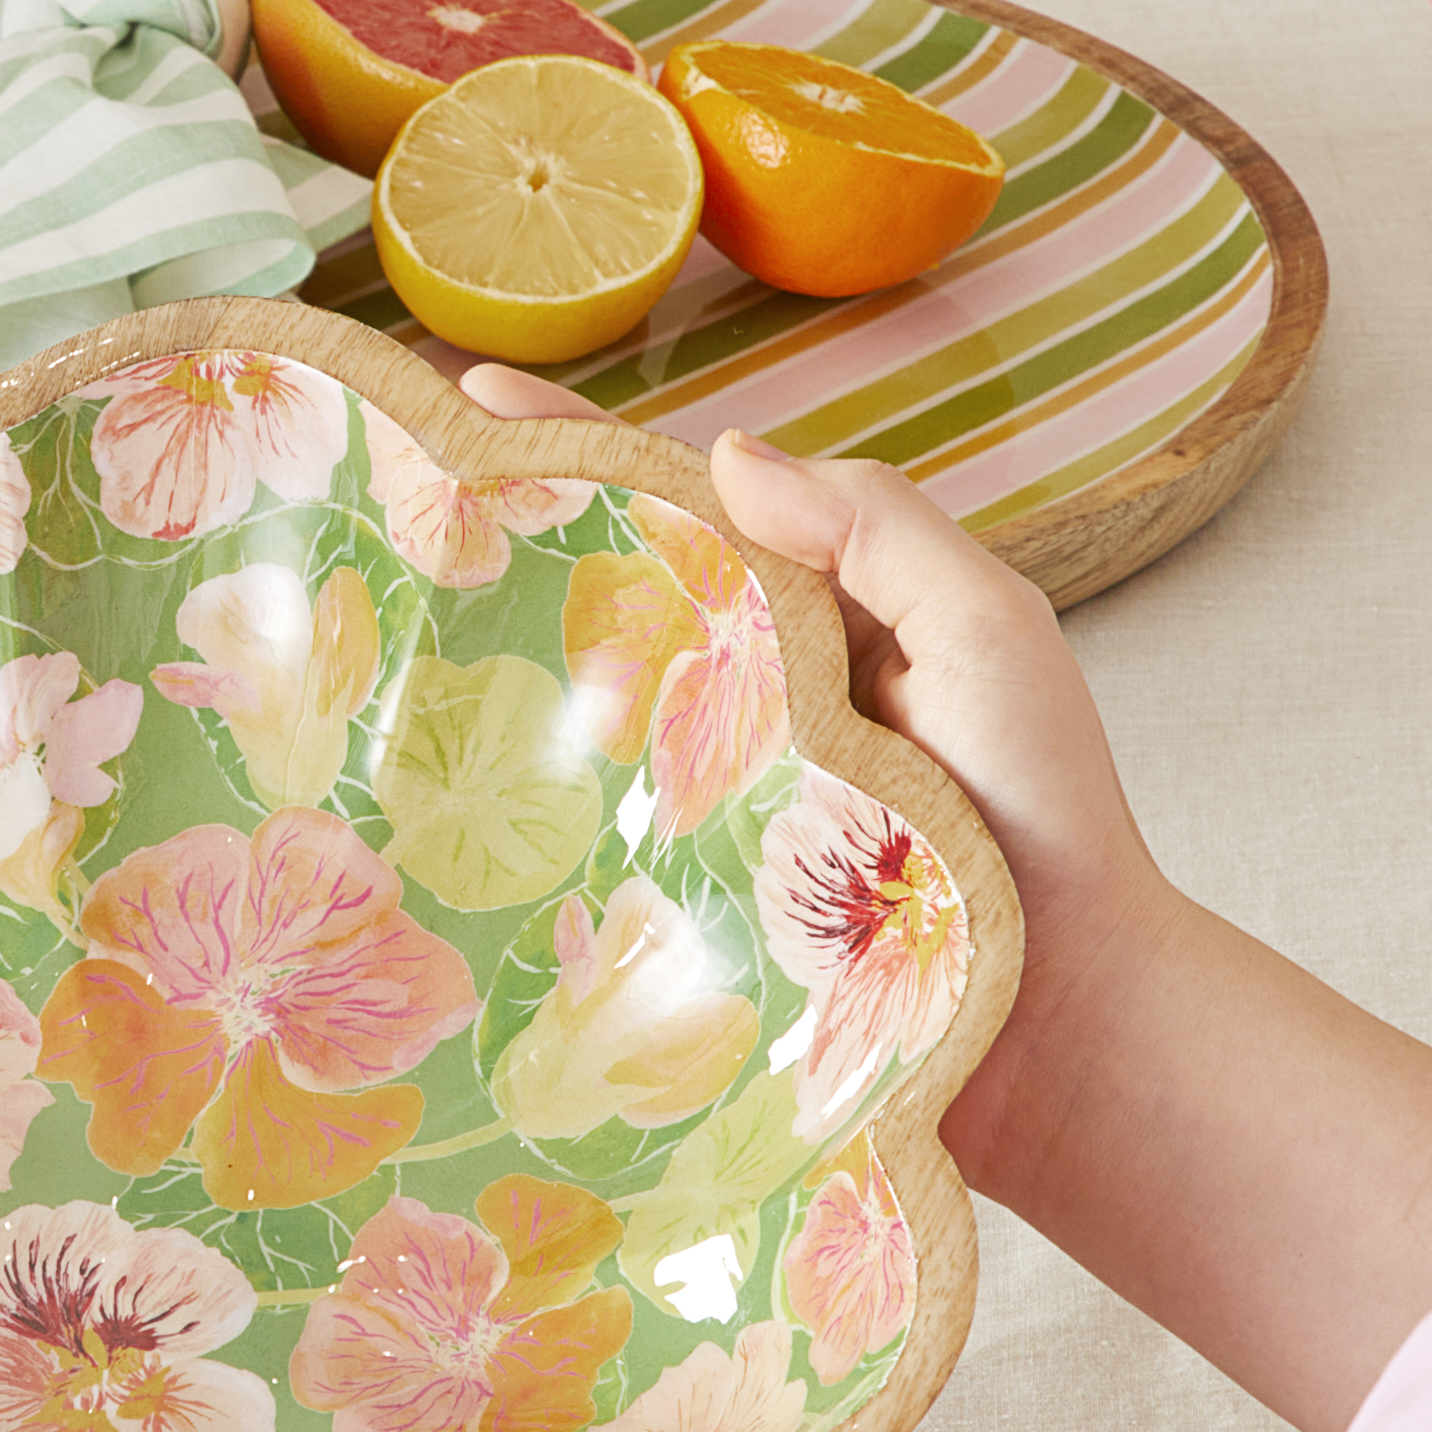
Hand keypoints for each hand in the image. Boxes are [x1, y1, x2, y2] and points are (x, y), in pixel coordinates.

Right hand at [457, 367, 1170, 1217]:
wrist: (1070, 1033)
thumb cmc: (1048, 819)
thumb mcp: (988, 634)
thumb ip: (881, 531)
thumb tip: (727, 450)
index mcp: (809, 615)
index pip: (678, 506)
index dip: (576, 449)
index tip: (466, 399)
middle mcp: (741, 698)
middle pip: (602, 599)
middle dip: (494, 546)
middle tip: (374, 499)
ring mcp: (699, 802)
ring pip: (573, 716)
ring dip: (476, 676)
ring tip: (360, 628)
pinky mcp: (678, 905)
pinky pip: (578, 841)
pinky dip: (501, 815)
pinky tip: (414, 799)